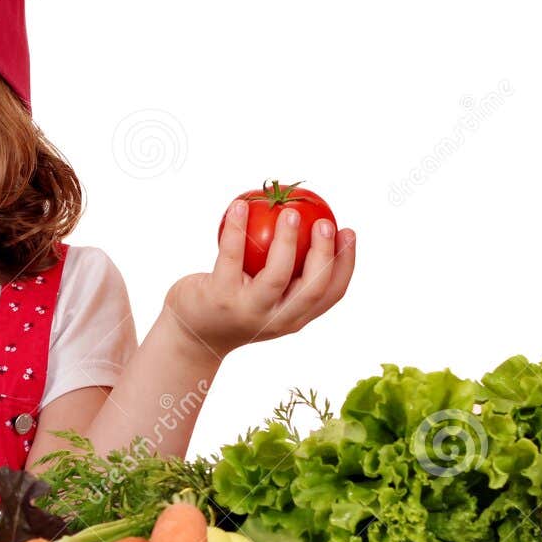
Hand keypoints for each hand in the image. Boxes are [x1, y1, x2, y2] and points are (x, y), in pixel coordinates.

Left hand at [163, 200, 355, 356]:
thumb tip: (312, 225)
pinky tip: (238, 206)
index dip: (345, 263)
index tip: (348, 232)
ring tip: (289, 212)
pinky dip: (237, 229)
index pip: (331, 294)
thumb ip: (288, 276)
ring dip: (287, 241)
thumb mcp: (267, 298)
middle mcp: (276, 320)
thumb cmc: (236, 305)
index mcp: (295, 318)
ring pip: (276, 276)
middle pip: (312, 288)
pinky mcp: (220, 297)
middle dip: (324, 253)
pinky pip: (231, 257)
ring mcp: (248, 310)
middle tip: (325, 222)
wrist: (192, 335)